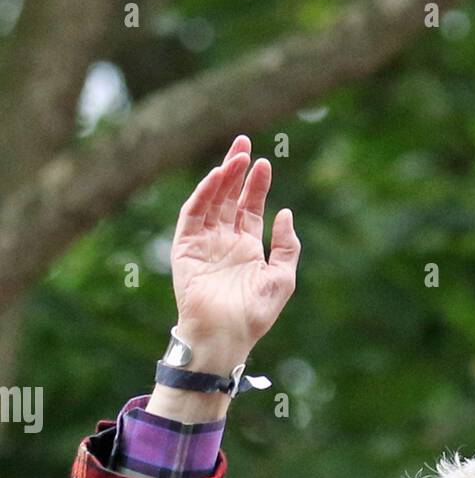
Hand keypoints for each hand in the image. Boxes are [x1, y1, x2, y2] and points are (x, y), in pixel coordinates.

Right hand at [170, 134, 300, 370]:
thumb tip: (285, 213)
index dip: (256, 185)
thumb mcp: (282, 278)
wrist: (226, 335)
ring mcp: (203, 243)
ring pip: (211, 201)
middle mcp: (224, 242)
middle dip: (236, 169)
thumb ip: (286, 246)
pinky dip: (202, 195)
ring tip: (236, 155)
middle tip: (244, 141)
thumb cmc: (255, 314)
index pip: (250, 207)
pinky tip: (216, 178)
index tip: (265, 163)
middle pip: (229, 197)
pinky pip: (192, 215)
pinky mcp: (185, 248)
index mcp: (247, 248)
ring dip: (222, 177)